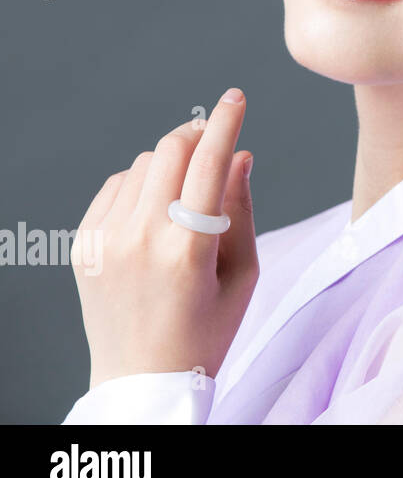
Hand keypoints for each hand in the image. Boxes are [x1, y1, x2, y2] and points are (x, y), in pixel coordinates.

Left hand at [71, 88, 258, 388]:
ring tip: (185, 194)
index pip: (210, 163)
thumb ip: (241, 208)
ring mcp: (106, 241)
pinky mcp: (84, 245)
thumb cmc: (207, 330)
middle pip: (170, 150)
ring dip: (170, 164)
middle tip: (215, 143)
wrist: (144, 380)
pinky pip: (115, 187)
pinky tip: (154, 211)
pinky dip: (140, 185)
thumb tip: (239, 155)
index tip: (236, 97)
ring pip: (141, 164)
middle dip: (198, 136)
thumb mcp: (243, 272)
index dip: (226, 122)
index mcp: (189, 248)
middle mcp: (142, 238)